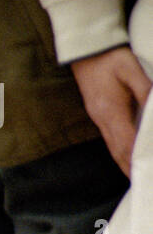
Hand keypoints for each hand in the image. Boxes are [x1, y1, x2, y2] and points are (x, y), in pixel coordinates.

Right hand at [71, 45, 150, 177]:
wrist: (86, 49)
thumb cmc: (110, 58)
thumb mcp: (132, 70)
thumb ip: (146, 91)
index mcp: (110, 111)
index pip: (126, 143)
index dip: (136, 161)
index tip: (144, 175)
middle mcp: (102, 118)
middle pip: (117, 150)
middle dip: (129, 168)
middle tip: (141, 183)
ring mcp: (98, 116)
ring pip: (112, 146)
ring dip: (123, 161)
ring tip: (135, 174)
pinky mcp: (98, 112)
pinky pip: (110, 137)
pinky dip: (119, 149)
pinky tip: (126, 154)